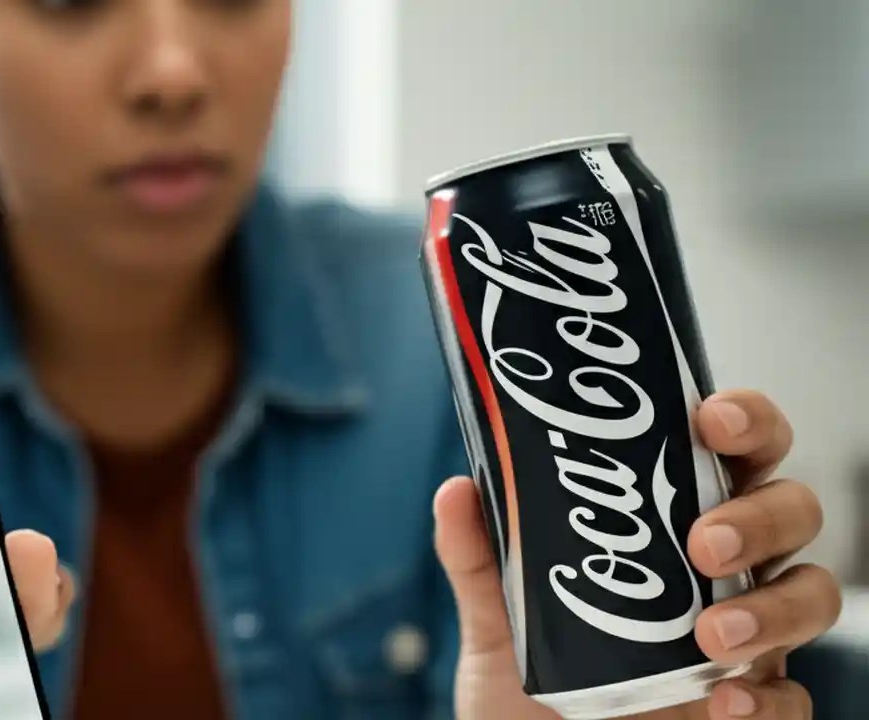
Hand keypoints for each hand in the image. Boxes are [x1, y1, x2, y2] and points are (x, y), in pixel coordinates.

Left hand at [434, 389, 841, 719]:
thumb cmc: (528, 691)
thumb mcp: (496, 622)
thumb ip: (480, 560)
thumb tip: (456, 491)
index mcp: (666, 529)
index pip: (728, 454)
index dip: (743, 421)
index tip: (712, 418)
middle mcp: (715, 577)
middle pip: (789, 510)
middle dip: (761, 513)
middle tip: (700, 541)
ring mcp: (740, 642)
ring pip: (812, 593)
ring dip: (774, 604)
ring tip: (711, 634)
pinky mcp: (748, 712)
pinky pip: (795, 701)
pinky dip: (772, 701)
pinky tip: (725, 704)